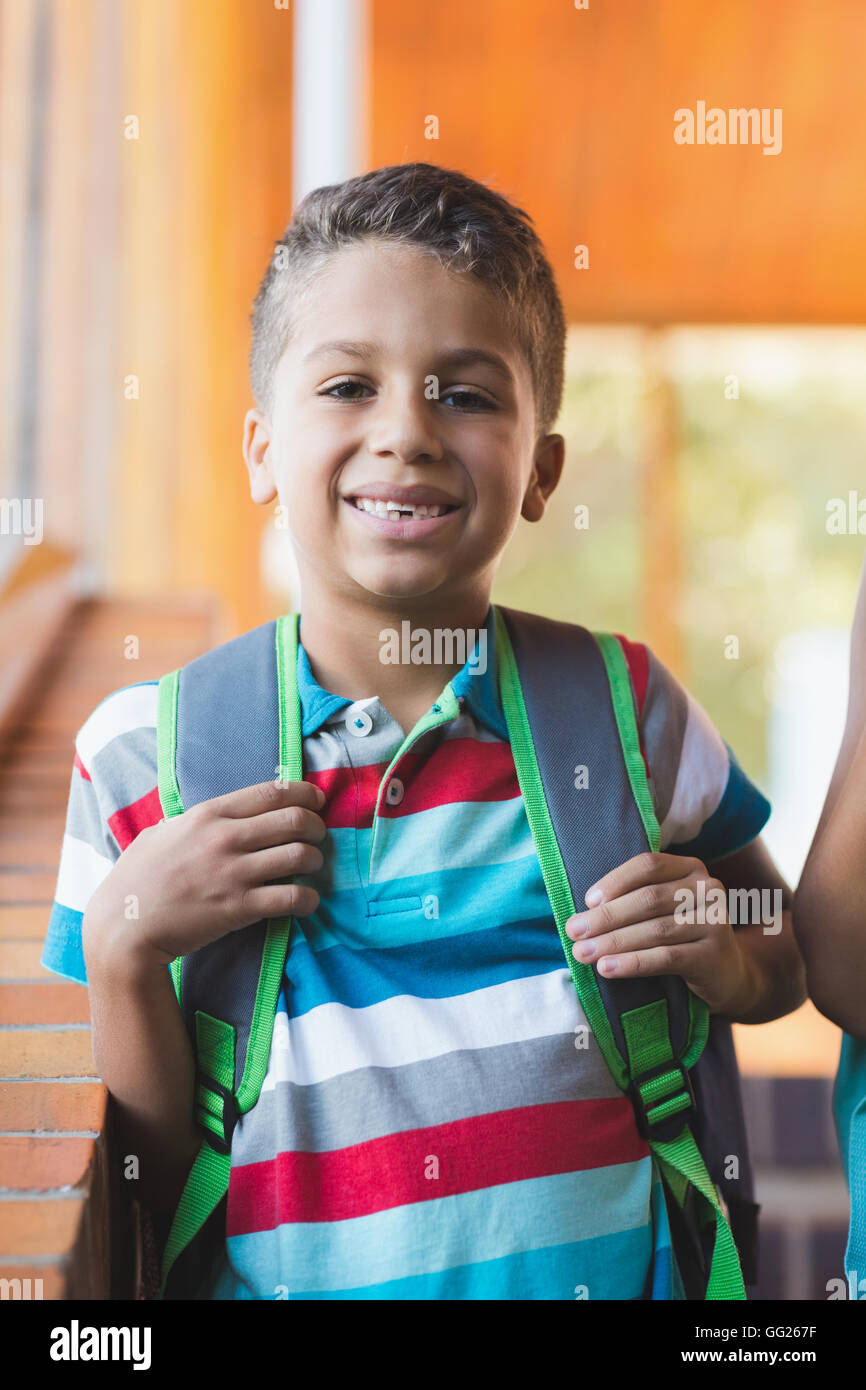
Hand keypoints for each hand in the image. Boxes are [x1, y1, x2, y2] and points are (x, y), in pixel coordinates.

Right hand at [83, 778, 326, 970]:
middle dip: (316, 826)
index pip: (272, 791)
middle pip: (295, 819)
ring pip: (300, 855)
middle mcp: (225, 838)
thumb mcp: (161, 833)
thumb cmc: (136, 880)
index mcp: (209, 814)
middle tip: (318, 836)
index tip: (317, 800)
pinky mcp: (240, 907)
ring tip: (311, 867)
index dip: (305, 793)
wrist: (124, 928)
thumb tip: (216, 815)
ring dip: (315, 860)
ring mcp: (234, 873)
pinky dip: (309, 899)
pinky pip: (292, 898)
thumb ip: (194, 821)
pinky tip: (307, 901)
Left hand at [564, 851, 748, 1013]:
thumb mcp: (665, 909)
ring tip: (584, 953)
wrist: (727, 974)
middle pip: (648, 898)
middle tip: (574, 932)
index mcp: (690, 869)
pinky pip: (666, 957)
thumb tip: (582, 914)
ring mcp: (715, 921)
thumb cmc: (682, 936)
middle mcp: (707, 889)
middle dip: (606, 916)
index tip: (587, 901)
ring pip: (655, 929)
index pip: (648, 865)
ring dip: (614, 942)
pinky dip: (633, 962)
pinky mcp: (714, 954)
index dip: (615, 881)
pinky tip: (607, 968)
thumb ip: (634, 900)